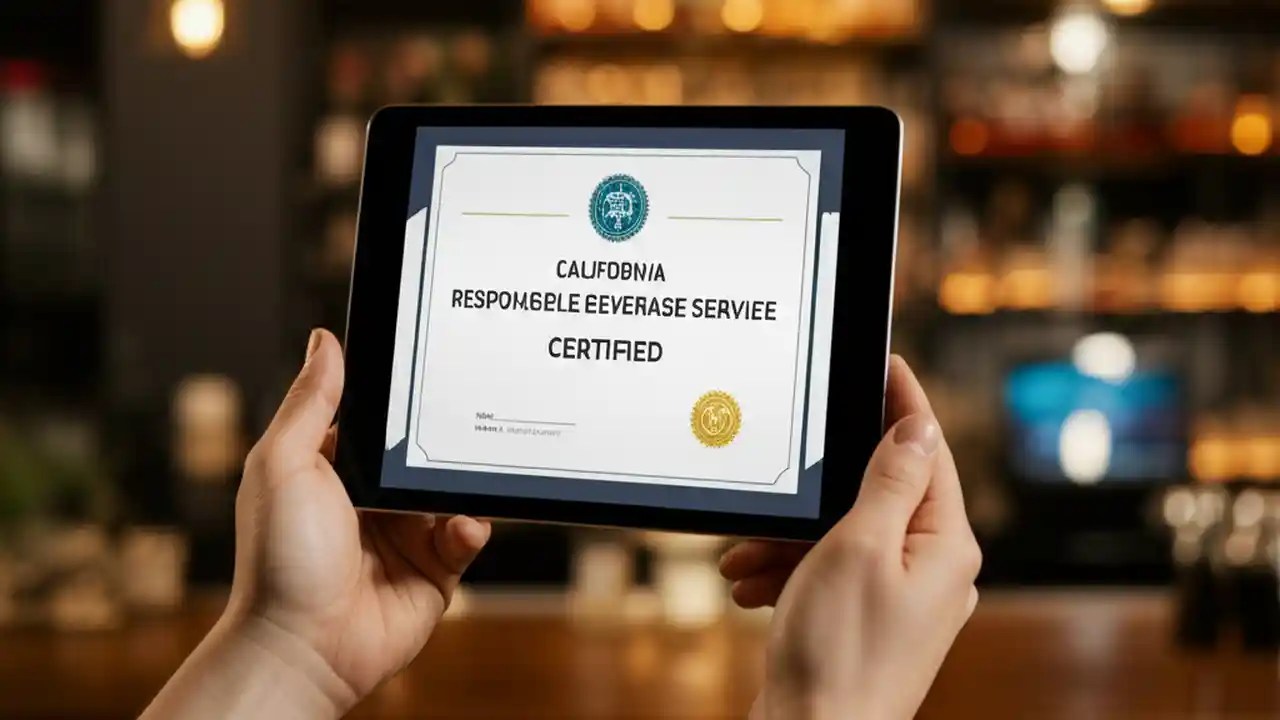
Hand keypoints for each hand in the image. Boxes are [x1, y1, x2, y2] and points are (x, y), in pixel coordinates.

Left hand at [143, 329, 489, 718]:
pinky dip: (471, 528)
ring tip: (458, 485)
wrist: (305, 646)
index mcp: (334, 469)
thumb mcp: (284, 464)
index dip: (402, 400)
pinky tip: (460, 527)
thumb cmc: (279, 559)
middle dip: (445, 440)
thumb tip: (325, 340)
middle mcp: (372, 501)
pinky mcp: (434, 571)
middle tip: (469, 419)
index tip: (431, 370)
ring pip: (453, 492)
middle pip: (422, 453)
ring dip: (462, 486)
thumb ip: (310, 402)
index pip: (377, 421)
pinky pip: (467, 536)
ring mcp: (405, 536)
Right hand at [721, 356, 980, 719]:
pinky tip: (754, 584)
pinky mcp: (867, 623)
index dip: (904, 403)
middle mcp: (932, 572)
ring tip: (746, 557)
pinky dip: (789, 570)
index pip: (928, 453)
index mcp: (946, 548)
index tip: (886, 362)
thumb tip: (918, 428)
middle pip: (876, 496)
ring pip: (842, 536)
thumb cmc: (840, 653)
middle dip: (815, 496)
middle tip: (777, 489)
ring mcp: (900, 601)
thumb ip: (890, 482)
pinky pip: (828, 573)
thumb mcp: (859, 547)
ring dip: (790, 540)